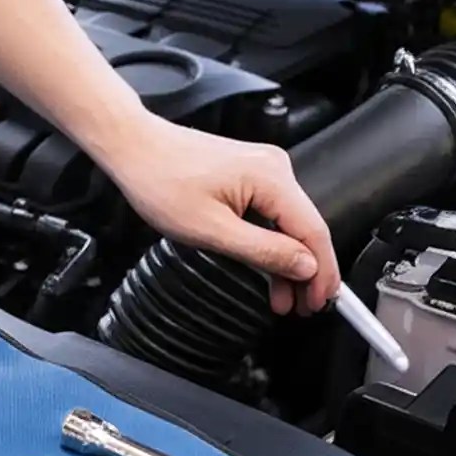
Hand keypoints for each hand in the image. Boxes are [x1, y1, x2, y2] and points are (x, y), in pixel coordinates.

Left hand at [97, 113, 339, 315]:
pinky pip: (270, 214)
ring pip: (287, 224)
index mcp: (271, 178)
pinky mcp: (248, 175)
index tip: (321, 301)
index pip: (313, 231)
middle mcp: (274, 168)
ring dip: (286, 262)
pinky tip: (267, 268)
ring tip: (282, 299)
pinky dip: (271, 243)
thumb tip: (304, 266)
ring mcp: (262, 169)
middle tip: (303, 308)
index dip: (322, 272)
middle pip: (304, 229)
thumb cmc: (160, 181)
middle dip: (305, 273)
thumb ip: (263, 251)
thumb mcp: (212, 230)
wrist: (133, 148)